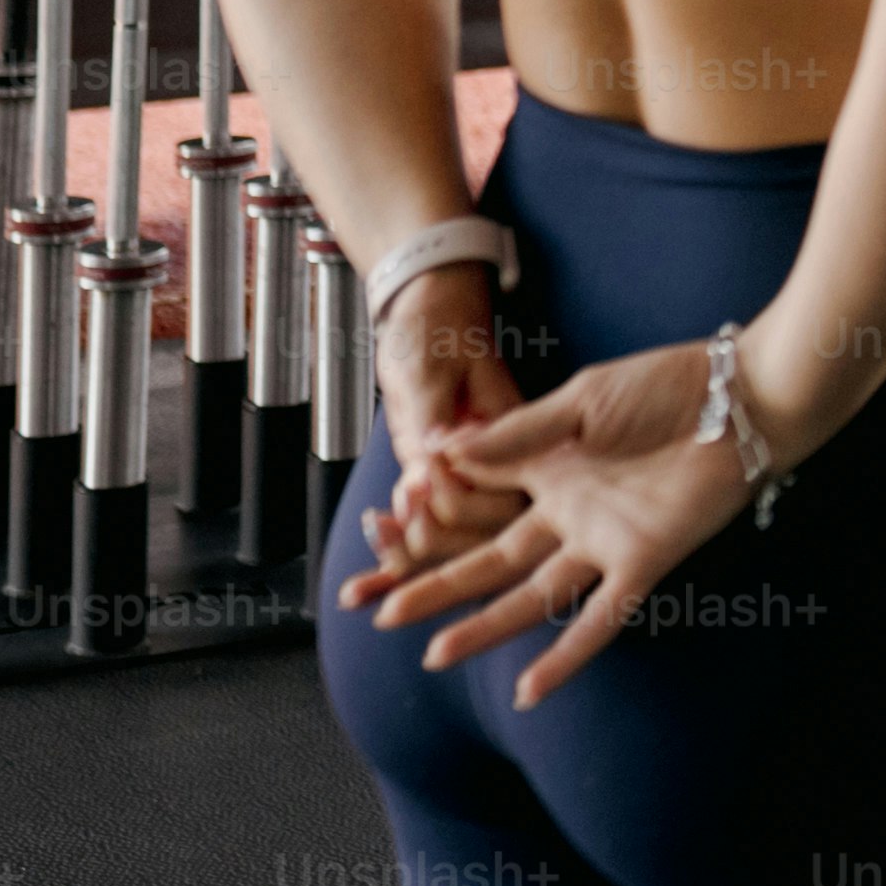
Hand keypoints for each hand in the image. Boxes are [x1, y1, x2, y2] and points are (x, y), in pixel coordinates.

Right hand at [345, 335, 753, 708]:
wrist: (743, 392)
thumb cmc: (669, 385)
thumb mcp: (580, 401)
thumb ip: (516, 434)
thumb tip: (441, 452)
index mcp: (547, 470)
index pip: (475, 507)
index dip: (427, 524)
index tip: (376, 533)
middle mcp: (569, 513)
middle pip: (491, 560)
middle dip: (437, 587)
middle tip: (381, 614)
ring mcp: (603, 541)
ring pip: (532, 595)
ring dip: (484, 624)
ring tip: (433, 652)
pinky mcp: (643, 560)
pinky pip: (600, 618)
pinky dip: (566, 654)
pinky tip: (530, 688)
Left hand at [352, 262, 532, 579]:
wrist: (429, 300)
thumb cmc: (436, 326)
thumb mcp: (429, 368)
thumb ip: (433, 420)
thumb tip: (427, 470)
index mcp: (523, 436)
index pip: (502, 501)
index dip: (455, 505)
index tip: (416, 483)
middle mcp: (511, 465)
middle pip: (483, 537)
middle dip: (430, 541)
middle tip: (389, 515)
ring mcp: (481, 476)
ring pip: (455, 544)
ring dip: (407, 561)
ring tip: (371, 550)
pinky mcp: (450, 480)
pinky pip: (428, 530)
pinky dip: (394, 561)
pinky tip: (361, 585)